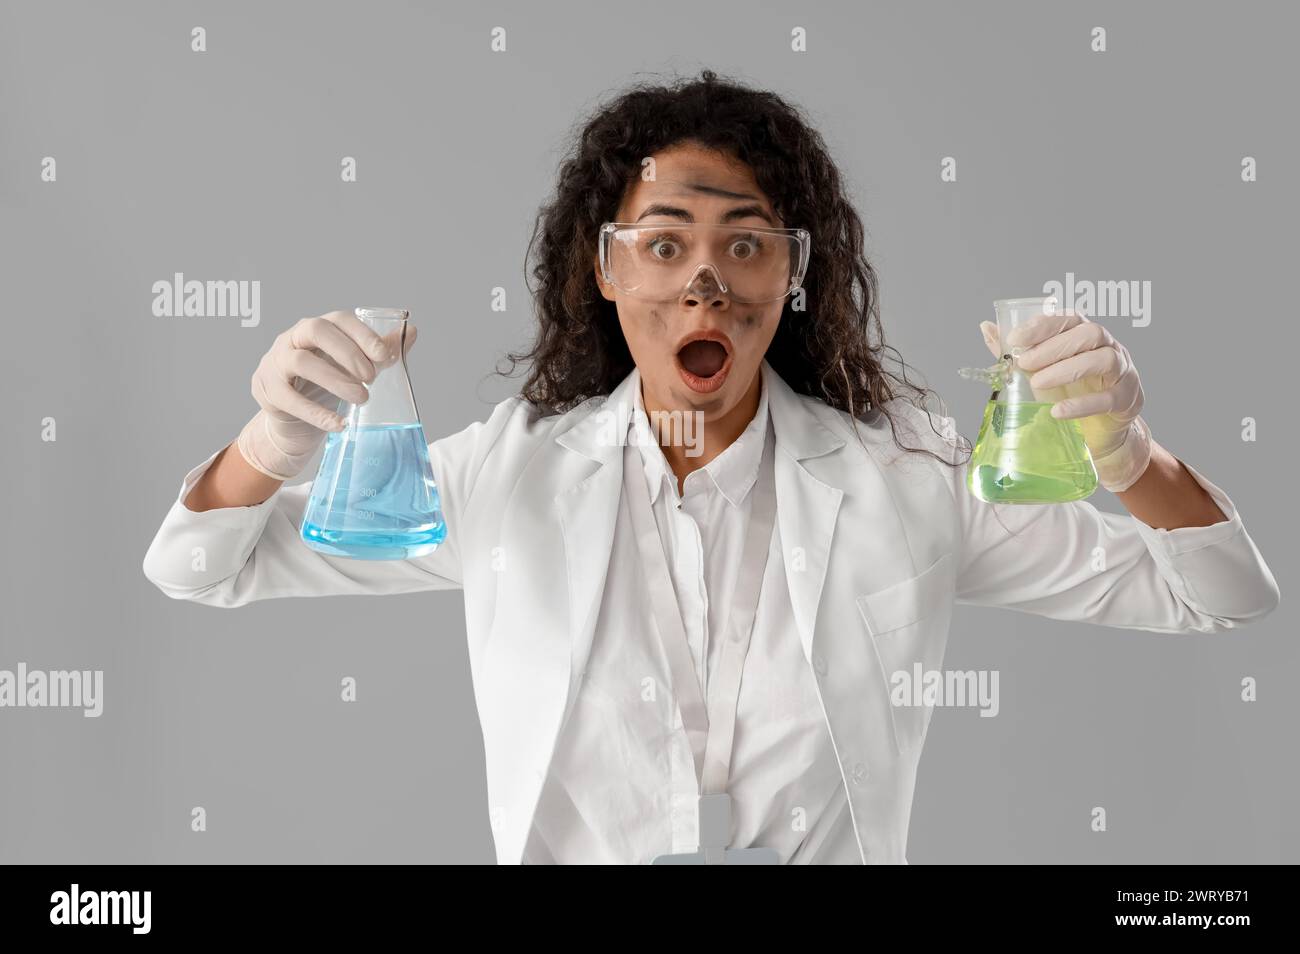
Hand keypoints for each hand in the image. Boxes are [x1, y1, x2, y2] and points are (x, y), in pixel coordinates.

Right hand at [236, 310, 416, 480]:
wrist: (292, 423)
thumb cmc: (323, 388)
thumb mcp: (351, 369)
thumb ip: (377, 352)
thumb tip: (411, 332)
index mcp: (317, 329)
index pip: (339, 319)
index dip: (363, 334)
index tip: (385, 356)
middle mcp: (292, 338)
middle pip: (316, 330)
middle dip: (348, 353)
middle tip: (371, 378)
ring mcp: (275, 362)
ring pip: (301, 362)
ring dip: (335, 380)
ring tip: (362, 398)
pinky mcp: (266, 390)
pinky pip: (289, 399)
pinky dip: (317, 413)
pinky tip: (340, 424)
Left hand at [979, 309, 1151, 491]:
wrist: (1098, 430)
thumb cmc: (1070, 393)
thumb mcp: (1041, 372)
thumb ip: (1017, 351)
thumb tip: (986, 327)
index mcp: (1086, 336)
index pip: (1069, 318)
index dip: (1044, 325)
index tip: (1015, 338)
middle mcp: (1109, 347)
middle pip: (1089, 333)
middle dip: (1054, 346)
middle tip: (1025, 363)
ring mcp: (1122, 372)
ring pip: (1103, 360)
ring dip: (1067, 369)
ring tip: (1038, 383)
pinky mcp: (1127, 399)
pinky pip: (1109, 398)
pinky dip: (1081, 404)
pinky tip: (1058, 411)